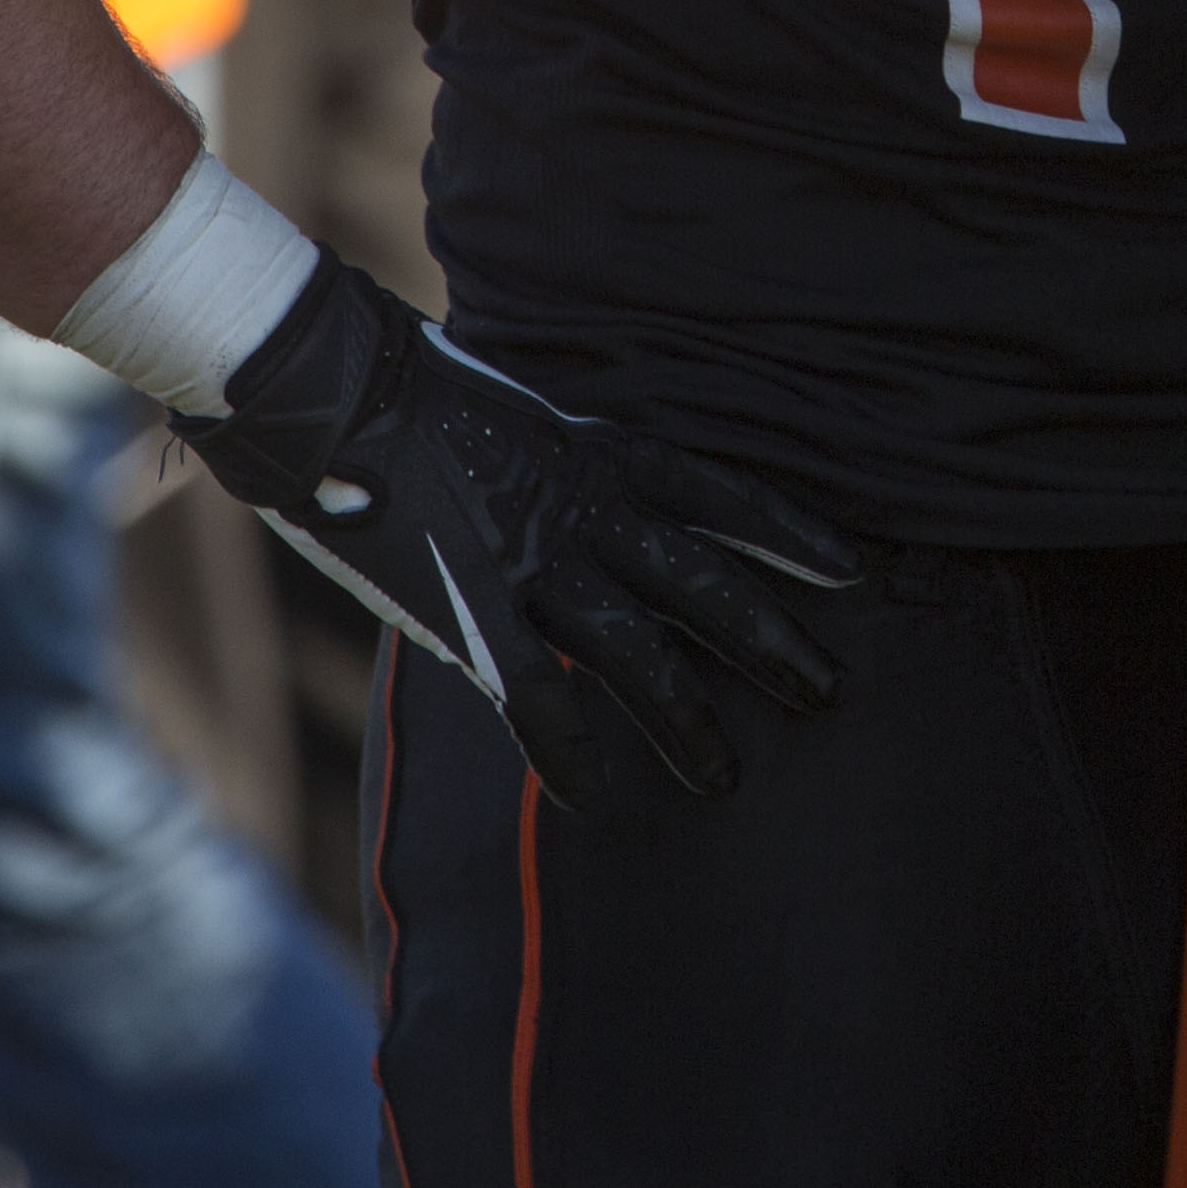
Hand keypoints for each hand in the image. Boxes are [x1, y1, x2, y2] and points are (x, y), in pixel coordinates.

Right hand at [176, 252, 860, 802]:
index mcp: (594, 451)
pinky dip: (568, 752)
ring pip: (637, 653)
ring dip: (686, 720)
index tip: (852, 569)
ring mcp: (531, 561)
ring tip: (724, 780)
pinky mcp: (471, 610)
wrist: (333, 386)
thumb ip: (555, 468)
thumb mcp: (513, 418)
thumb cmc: (411, 396)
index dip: (788, 532)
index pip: (719, 492)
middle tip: (832, 688)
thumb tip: (582, 500)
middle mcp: (581, 506)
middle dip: (769, 637)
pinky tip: (593, 801)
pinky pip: (536, 697)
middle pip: (701, 580)